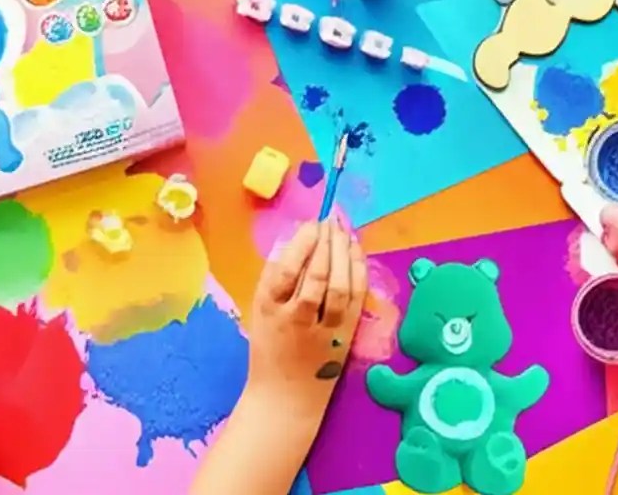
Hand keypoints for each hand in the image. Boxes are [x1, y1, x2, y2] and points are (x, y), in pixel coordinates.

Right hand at [245, 220, 367, 420]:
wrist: (285, 397)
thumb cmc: (270, 348)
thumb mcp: (260, 311)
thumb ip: (274, 276)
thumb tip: (295, 237)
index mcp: (269, 309)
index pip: (287, 269)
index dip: (304, 242)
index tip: (312, 224)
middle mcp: (295, 319)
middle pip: (316, 274)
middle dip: (327, 243)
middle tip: (331, 220)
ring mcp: (324, 329)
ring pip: (338, 287)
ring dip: (343, 254)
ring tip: (343, 231)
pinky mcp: (345, 336)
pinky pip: (355, 299)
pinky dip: (357, 272)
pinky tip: (356, 253)